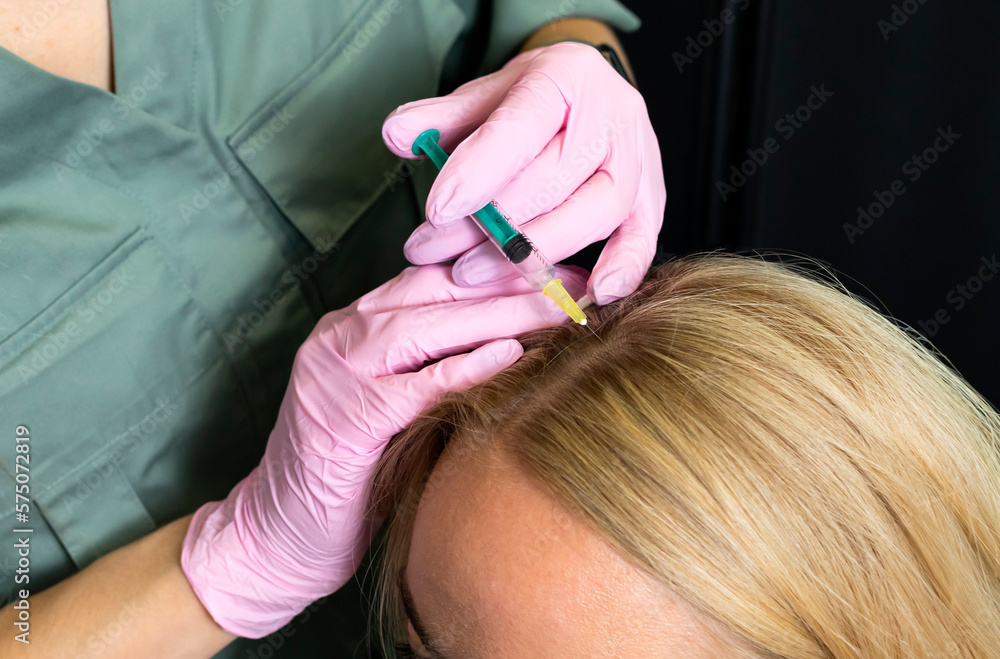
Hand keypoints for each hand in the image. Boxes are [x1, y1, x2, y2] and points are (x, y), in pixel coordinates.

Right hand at [181, 264, 586, 637]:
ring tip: (558, 310)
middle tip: (572, 280)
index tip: (554, 267)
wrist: (278, 537)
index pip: (431, 280)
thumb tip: (517, 344)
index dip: (493, 270)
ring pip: (428, 327)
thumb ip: (431, 367)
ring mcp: (336, 374)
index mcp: (350, 327)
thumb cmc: (347, 476)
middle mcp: (340, 338)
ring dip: (499, 316)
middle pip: (435, 292)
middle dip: (508, 283)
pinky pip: (418, 386)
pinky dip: (466, 368)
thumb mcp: (389, 406)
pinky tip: (511, 355)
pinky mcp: (345, 419)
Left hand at [382, 42, 665, 305]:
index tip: (439, 209)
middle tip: (434, 248)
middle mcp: (611, 114)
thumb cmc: (529, 102)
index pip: (522, 127)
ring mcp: (639, 157)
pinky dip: (623, 268)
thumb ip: (441, 119)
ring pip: (596, 211)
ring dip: (534, 252)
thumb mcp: (482, 97)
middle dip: (489, 223)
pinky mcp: (652, 196)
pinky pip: (644, 236)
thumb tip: (398, 136)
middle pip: (554, 178)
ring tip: (473, 272)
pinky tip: (593, 294)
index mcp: (566, 75)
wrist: (585, 94)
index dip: (479, 171)